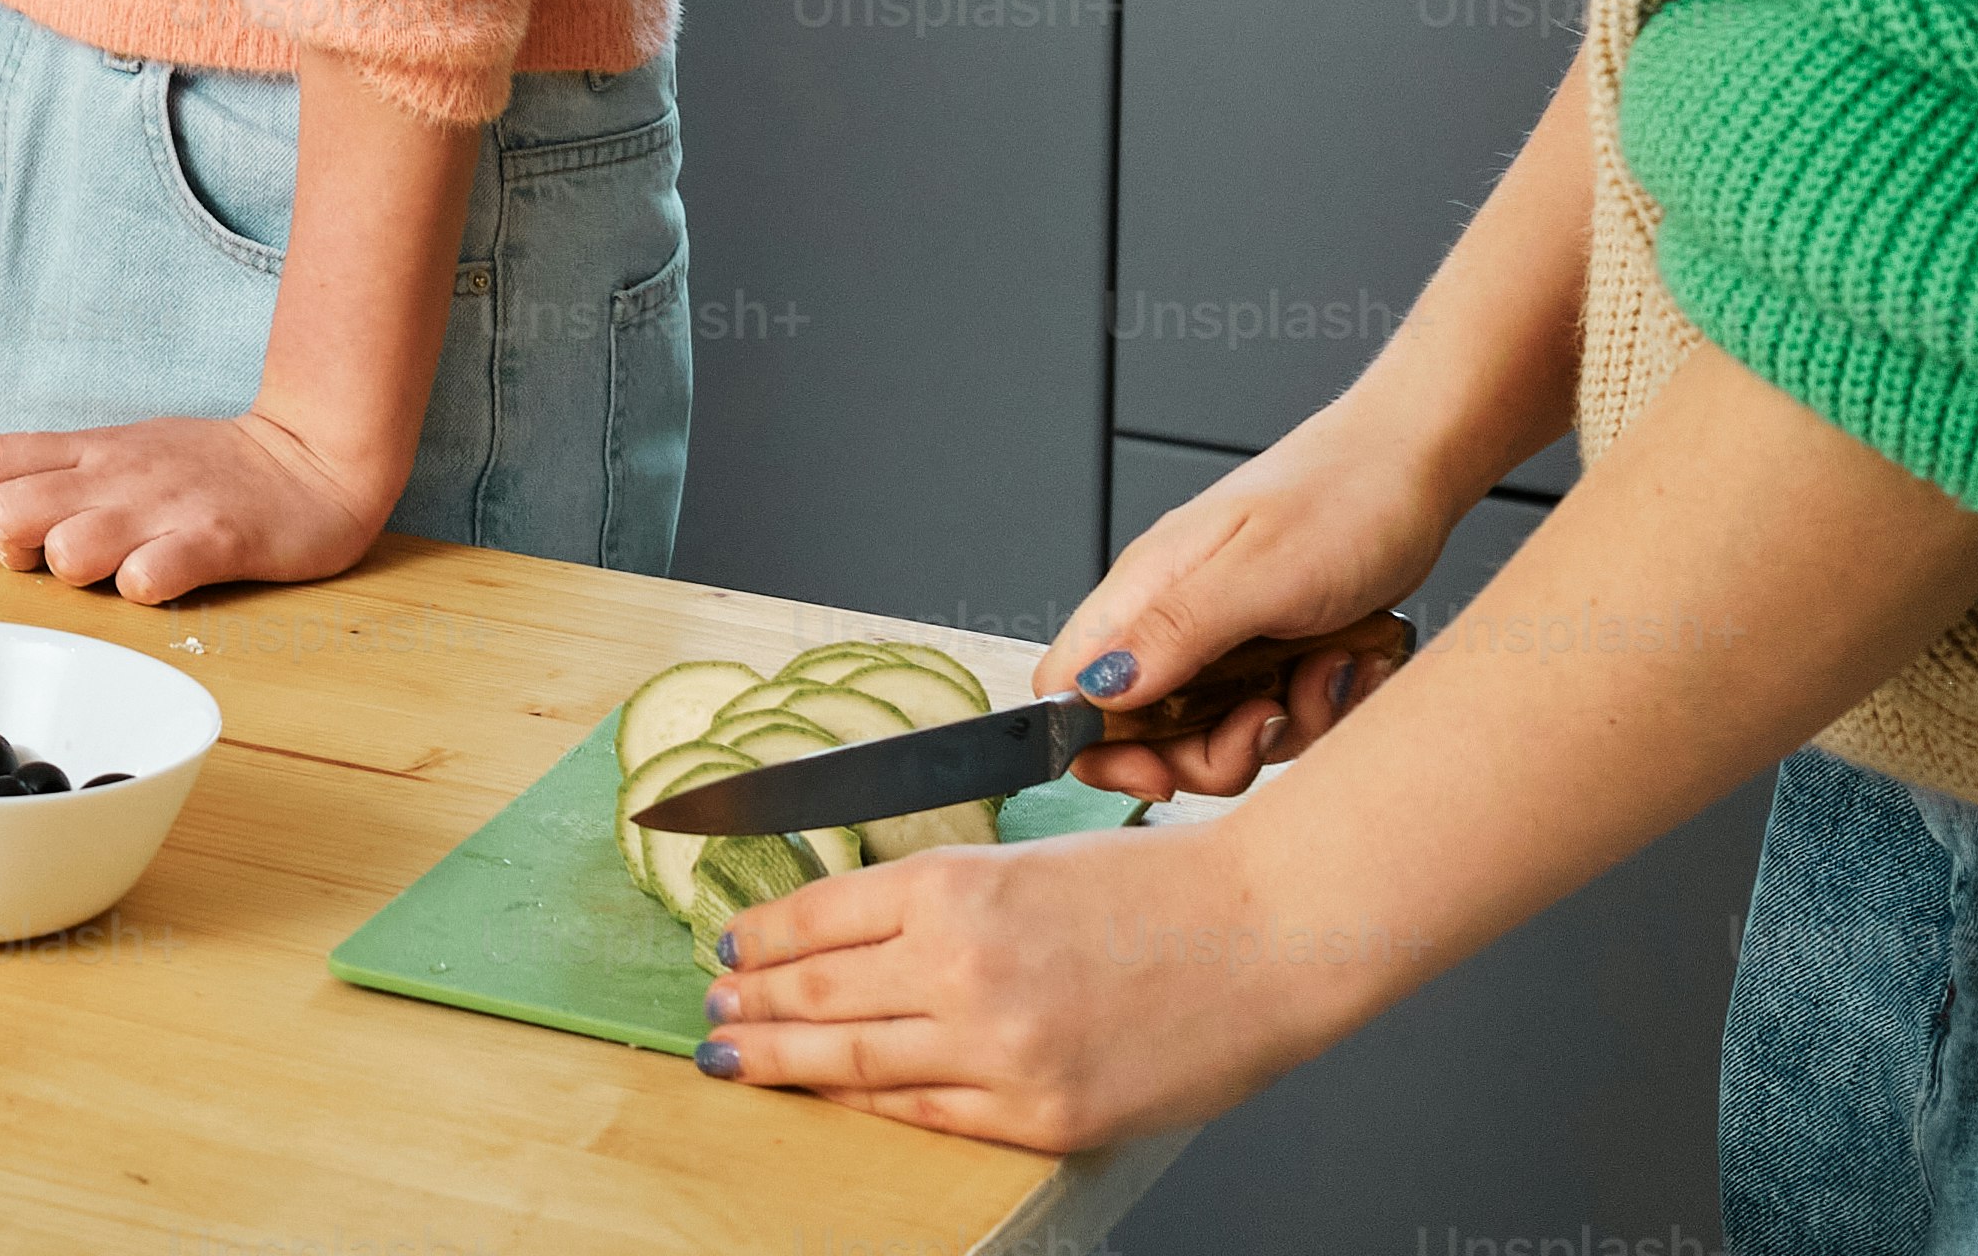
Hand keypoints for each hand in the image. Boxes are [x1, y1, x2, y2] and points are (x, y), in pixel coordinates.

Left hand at [0, 406, 397, 598]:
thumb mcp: (124, 453)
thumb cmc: (210, 465)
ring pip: (68, 550)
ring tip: (113, 571)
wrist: (315, 454)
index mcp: (91, 452)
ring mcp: (164, 507)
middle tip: (50, 563)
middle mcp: (116, 475)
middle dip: (11, 550)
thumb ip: (63, 477)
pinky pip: (148, 577)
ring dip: (74, 574)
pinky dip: (139, 591)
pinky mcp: (215, 540)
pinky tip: (160, 583)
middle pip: (12, 511)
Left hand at [699, 809, 1396, 1148]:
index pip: (814, 915)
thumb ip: (936, 901)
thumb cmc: (1157, 888)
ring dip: (779, 1057)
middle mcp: (962, 966)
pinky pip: (923, 1113)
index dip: (760, 937)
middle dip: (749, 1001)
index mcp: (953, 885)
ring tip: (734, 1052)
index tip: (729, 946)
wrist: (1266, 936)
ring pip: (850, 1060)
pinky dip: (865, 1104)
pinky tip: (829, 1095)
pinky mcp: (1041, 1112)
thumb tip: (845, 932)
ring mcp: (999, 1048)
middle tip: (712, 1004)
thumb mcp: (1021, 864)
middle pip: (816, 992)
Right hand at [1036, 406, 1456, 800]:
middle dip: (1213, 753)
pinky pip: (1279, 716)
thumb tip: (1096, 690)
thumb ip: (1176, 632)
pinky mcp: (1271, 650)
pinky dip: (1320, 706)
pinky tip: (1349, 664)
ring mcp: (1222, 637)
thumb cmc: (1339, 500)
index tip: (1162, 772)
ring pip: (1221, 732)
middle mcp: (1171, 618)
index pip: (1067, 689)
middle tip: (1271, 722)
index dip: (1096, 747)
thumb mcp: (1260, 574)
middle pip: (1147, 732)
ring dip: (1285, 726)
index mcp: (1144, 590)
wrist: (1414, 470)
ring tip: (1328, 671)